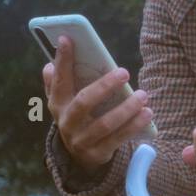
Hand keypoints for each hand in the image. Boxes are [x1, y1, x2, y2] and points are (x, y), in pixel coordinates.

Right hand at [43, 35, 153, 170]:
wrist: (80, 157)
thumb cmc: (78, 118)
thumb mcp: (66, 102)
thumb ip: (58, 83)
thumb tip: (49, 64)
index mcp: (57, 104)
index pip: (59, 80)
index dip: (62, 60)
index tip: (67, 39)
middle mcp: (66, 122)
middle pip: (84, 102)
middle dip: (104, 86)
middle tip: (124, 72)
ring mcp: (81, 140)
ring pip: (105, 123)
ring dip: (126, 108)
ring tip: (143, 94)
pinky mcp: (97, 154)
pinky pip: (118, 139)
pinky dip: (134, 125)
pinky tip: (147, 113)